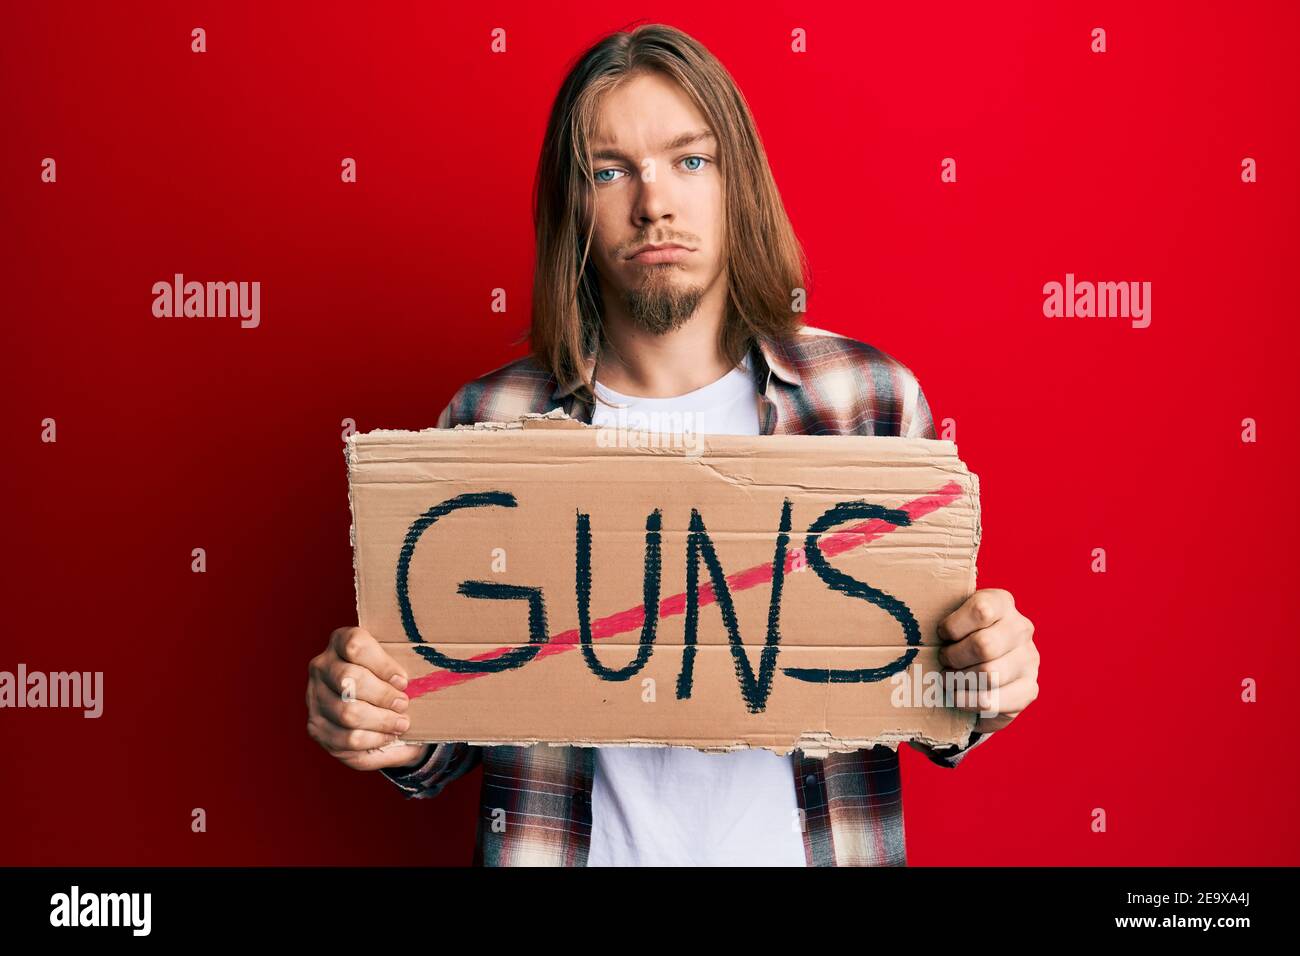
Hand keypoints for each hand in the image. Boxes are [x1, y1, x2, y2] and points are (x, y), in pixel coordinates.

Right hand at [306, 626, 430, 770]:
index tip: (403, 681)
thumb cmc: (390, 681)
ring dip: (381, 721)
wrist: (372, 707)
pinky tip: (387, 736)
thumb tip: (438, 673)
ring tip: (401, 723)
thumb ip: (407, 666)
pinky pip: (346, 738)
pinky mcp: (316, 727)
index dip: (382, 665)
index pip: (355, 645)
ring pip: (347, 712)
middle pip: (349, 679)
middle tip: (403, 703)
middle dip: (383, 695)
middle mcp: (322, 666)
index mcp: (340, 641)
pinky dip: (373, 739)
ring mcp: (314, 697)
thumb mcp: (397, 666)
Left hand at [937, 588, 1038, 732]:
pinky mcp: (1029, 690)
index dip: (953, 627)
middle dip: (954, 657)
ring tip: (948, 679)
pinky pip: (995, 701)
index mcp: (1001, 603)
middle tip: (942, 661)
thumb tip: (899, 617)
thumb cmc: (954, 639)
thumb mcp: (948, 621)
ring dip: (959, 681)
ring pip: (989, 675)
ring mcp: (1029, 659)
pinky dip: (968, 702)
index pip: (981, 610)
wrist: (976, 673)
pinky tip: (957, 697)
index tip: (941, 635)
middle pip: (984, 646)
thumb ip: (935, 615)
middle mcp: (1021, 628)